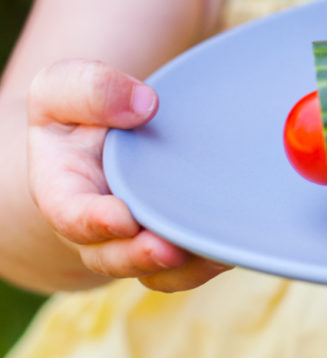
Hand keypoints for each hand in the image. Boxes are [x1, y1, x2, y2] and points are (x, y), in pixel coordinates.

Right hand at [27, 59, 229, 291]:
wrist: (105, 130)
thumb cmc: (80, 109)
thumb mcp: (63, 86)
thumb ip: (89, 89)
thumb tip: (144, 105)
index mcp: (62, 190)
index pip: (70, 214)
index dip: (94, 222)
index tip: (122, 219)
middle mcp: (96, 228)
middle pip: (112, 256)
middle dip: (141, 257)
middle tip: (172, 249)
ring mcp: (133, 240)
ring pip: (155, 270)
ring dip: (184, 268)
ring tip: (214, 255)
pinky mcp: (169, 241)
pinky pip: (187, 267)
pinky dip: (209, 262)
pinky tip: (233, 247)